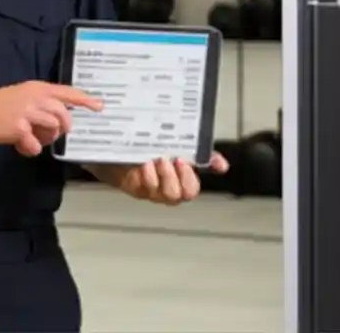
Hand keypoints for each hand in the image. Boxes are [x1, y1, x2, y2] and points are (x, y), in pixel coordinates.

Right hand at [0, 81, 102, 156]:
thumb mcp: (19, 98)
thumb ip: (38, 106)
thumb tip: (53, 122)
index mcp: (37, 88)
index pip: (67, 92)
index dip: (85, 100)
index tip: (99, 106)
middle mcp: (35, 97)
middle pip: (63, 115)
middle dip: (62, 129)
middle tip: (50, 136)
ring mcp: (28, 112)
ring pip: (53, 129)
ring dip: (45, 139)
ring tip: (30, 139)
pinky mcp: (19, 127)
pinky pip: (35, 145)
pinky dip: (29, 149)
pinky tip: (18, 146)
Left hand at [90, 153, 229, 204]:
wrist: (116, 148)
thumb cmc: (148, 148)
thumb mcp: (174, 145)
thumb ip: (198, 153)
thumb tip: (222, 166)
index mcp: (181, 177)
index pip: (194, 187)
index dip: (196, 177)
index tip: (192, 162)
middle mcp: (169, 188)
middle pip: (184, 194)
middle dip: (181, 178)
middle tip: (174, 160)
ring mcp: (153, 190)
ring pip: (167, 194)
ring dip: (165, 177)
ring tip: (157, 160)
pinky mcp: (136, 188)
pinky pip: (146, 188)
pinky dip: (147, 176)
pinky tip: (144, 164)